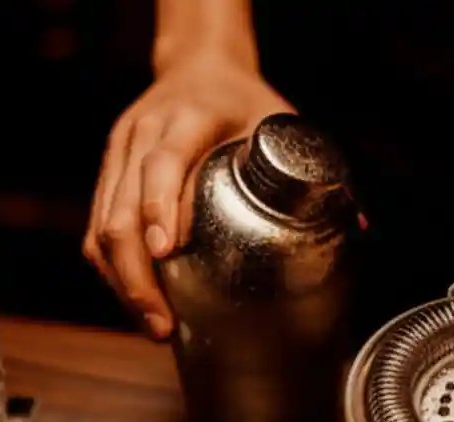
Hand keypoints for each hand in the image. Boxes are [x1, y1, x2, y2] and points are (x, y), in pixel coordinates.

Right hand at [84, 53, 291, 337]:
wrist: (199, 65)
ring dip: (122, 282)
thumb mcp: (280, 121)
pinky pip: (97, 229)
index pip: (162, 164)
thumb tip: (356, 226)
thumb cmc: (243, 100)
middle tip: (161, 323)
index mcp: (186, 118)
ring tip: (152, 325)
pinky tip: (137, 301)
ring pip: (101, 225)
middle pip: (120, 209)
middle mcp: (142, 134)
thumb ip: (314, 170)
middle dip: (136, 274)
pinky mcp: (107, 175)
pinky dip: (113, 270)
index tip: (167, 253)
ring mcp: (118, 155)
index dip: (159, 209)